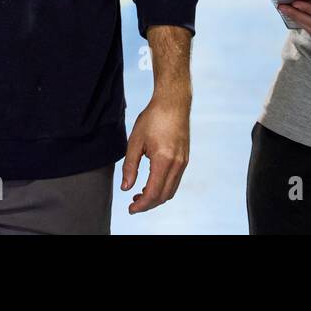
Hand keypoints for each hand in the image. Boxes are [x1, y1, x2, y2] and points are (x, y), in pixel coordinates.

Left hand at [121, 97, 189, 214]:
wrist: (173, 102)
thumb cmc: (153, 118)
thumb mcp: (135, 141)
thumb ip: (130, 166)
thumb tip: (126, 188)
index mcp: (164, 160)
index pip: (153, 193)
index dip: (141, 205)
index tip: (130, 208)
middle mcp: (177, 164)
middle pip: (163, 196)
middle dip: (148, 204)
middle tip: (133, 204)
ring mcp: (183, 162)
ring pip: (171, 190)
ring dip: (156, 197)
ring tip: (140, 195)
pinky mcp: (185, 159)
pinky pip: (175, 181)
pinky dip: (164, 188)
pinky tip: (152, 183)